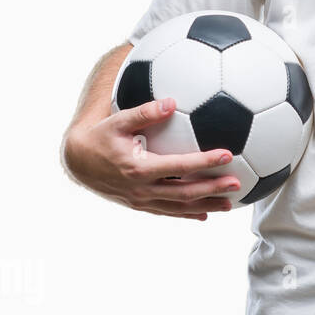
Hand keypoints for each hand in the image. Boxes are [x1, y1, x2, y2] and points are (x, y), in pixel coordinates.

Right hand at [62, 99, 242, 219]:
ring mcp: (140, 200)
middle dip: (212, 189)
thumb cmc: (100, 137)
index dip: (204, 162)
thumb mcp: (118, 121)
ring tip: (229, 205)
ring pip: (178, 207)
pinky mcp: (139, 205)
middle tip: (237, 184)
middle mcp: (141, 188)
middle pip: (184, 193)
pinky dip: (187, 213)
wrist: (77, 163)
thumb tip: (171, 101)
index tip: (227, 155)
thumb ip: (145, 112)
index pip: (179, 167)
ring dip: (205, 205)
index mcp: (139, 168)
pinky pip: (167, 212)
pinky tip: (205, 213)